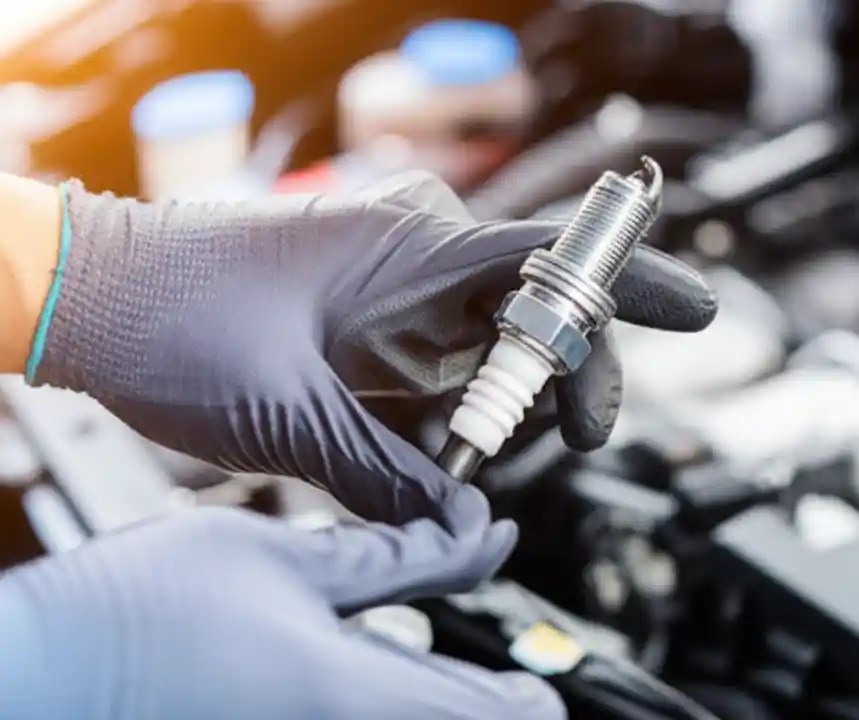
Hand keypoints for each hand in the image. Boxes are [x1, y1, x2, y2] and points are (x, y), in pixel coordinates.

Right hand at [0, 487, 565, 719]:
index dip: (532, 696)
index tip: (539, 676)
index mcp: (360, 699)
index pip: (500, 718)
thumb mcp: (288, 557)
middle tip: (480, 662)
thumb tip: (482, 535)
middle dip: (481, 700)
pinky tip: (345, 670)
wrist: (37, 672)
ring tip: (410, 652)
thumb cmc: (145, 610)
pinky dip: (372, 703)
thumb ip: (398, 553)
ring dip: (426, 699)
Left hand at [29, 174, 715, 521]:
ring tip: (479, 458)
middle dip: (574, 375)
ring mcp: (399, 288)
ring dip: (509, 402)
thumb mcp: (292, 419)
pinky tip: (437, 447)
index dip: (633, 285)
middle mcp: (419, 259)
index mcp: (413, 250)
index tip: (701, 313)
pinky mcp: (375, 320)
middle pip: (543, 310)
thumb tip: (460, 533)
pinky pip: (448, 362)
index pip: (551, 260)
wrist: (93, 298)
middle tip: (582, 439)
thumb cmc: (174, 322)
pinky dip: (457, 409)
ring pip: (499, 343)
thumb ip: (388, 479)